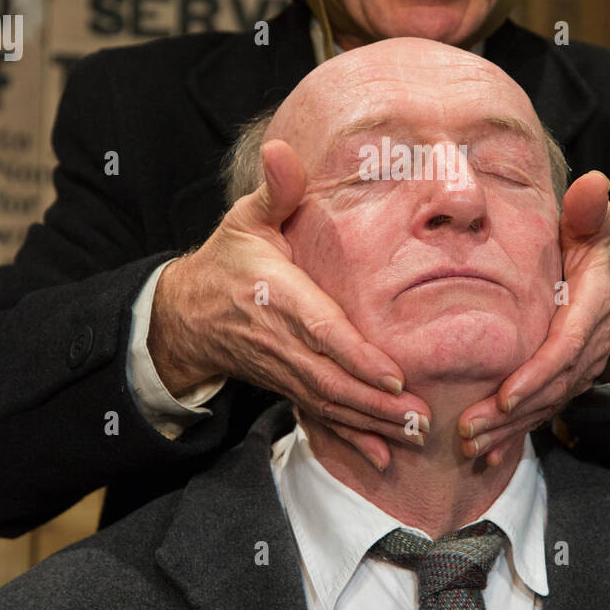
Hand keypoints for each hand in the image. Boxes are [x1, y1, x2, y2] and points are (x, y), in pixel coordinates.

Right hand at [147, 139, 429, 470]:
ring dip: (373, 423)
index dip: (355, 355)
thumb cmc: (229, 258)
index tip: (393, 372)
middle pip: (332, 379)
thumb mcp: (245, 218)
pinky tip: (384, 457)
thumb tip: (282, 151)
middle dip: (377, 402)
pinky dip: (352, 440)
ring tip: (417, 434)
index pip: (321, 329)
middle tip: (422, 415)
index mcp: (278, 295)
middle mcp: (282, 340)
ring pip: (330, 403)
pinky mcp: (287, 386)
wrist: (188, 313)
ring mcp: (284, 369)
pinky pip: (320, 417)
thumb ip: (275, 190)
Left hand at [455, 171, 609, 463]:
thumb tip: (595, 184)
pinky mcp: (560, 384)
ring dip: (505, 431)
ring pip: (542, 407)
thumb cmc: (591, 249)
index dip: (537, 374)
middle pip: (548, 387)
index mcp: (589, 307)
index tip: (507, 395)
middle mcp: (584, 347)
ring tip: (467, 445)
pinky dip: (511, 436)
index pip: (564, 348)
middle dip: (510, 413)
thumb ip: (589, 211)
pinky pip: (538, 414)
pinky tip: (483, 455)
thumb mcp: (594, 227)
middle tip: (469, 429)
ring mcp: (574, 371)